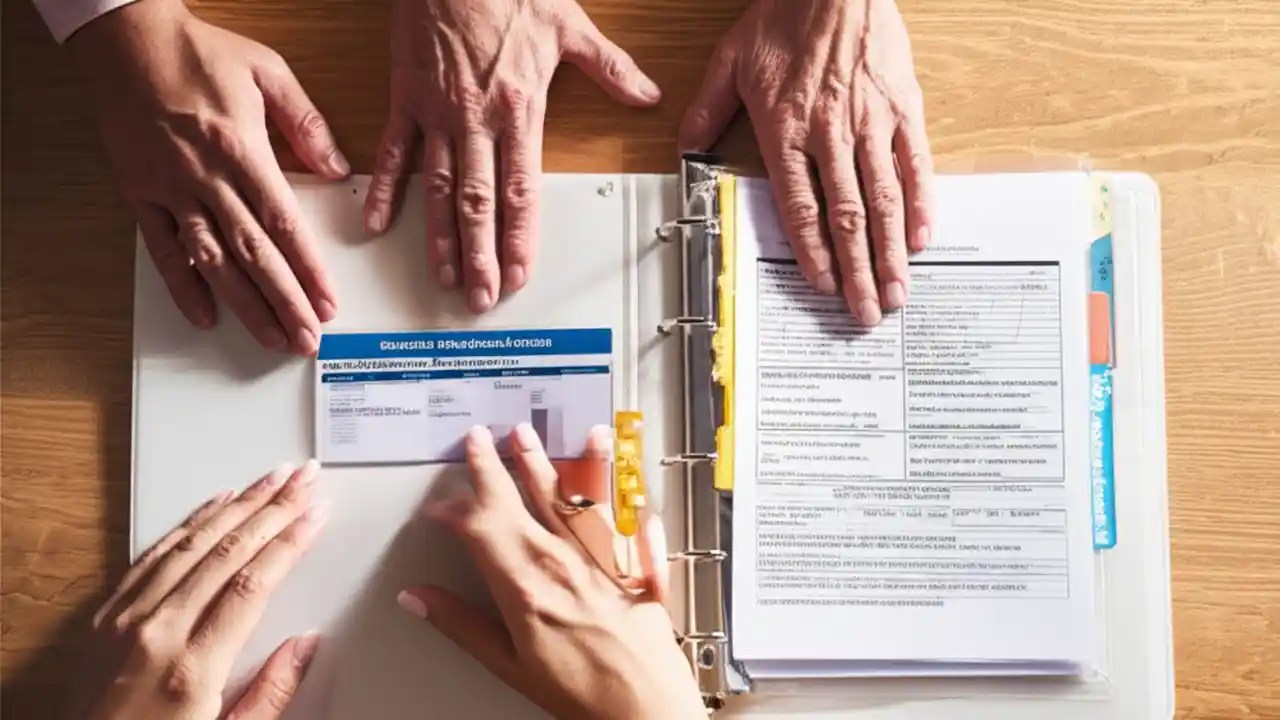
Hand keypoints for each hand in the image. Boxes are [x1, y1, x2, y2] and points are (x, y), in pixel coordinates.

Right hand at [68, 0, 348, 353]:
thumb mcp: (268, 71)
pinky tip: (206, 316)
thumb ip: (307, 123)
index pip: (283, 223)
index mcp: (242, 150)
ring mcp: (171, 190)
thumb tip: (337, 170)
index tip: (328, 300)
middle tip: (308, 336)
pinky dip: (184, 287)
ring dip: (244, 305)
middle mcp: (206, 177)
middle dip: (285, 301)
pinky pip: (163, 251)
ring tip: (272, 337)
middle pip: (253, 253)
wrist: (126, 42)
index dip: (308, 268)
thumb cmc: (198, 54)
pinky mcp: (141, 195)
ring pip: (212, 261)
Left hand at [73, 463, 328, 719]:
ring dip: (237, 505)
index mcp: (192, 670)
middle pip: (227, 552)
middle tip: (303, 478)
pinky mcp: (105, 619)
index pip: (253, 584)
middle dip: (273, 509)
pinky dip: (189, 524)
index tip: (317, 514)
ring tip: (271, 479)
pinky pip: (153, 555)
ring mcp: (125, 621)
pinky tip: (214, 503)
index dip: (291, 542)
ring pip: (192, 544)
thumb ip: (271, 693)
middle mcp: (156, 634)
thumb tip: (307, 645)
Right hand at [364, 0, 661, 313]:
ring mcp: (436, 112)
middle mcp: (475, 118)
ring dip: (439, 236)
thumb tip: (646, 94)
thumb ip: (611, 67)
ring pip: (437, 187)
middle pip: (477, 202)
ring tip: (442, 274)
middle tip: (479, 296)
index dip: (519, 237)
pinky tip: (378, 223)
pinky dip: (386, 189)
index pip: (521, 190)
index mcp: (518, 108)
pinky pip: (394, 151)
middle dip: (479, 254)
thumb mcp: (568, 23)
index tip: (519, 272)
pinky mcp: (405, 97)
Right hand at [397, 425, 704, 719]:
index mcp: (526, 586)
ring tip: (530, 433)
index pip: (479, 528)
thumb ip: (462, 625)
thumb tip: (419, 598)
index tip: (438, 503)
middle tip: (479, 436)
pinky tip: (607, 453)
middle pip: (520, 499)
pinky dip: (611, 478)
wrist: (646, 709)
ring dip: (546, 461)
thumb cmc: (582, 695)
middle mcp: (564, 561)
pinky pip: (620, 507)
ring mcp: (602, 555)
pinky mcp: (635, 559)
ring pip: (568, 494)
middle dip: (494, 465)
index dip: (454, 509)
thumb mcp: (509, 666)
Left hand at [681, 0, 933, 324]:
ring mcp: (870, 124)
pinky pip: (915, 164)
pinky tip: (922, 238)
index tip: (821, 288)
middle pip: (845, 217)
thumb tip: (687, 148)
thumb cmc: (784, 16)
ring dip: (889, 253)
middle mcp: (830, 134)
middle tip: (866, 313)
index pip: (799, 207)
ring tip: (896, 292)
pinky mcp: (903, 108)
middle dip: (857, 272)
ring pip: (883, 200)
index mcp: (786, 130)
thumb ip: (707, 110)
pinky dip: (921, 203)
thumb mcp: (730, 61)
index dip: (812, 252)